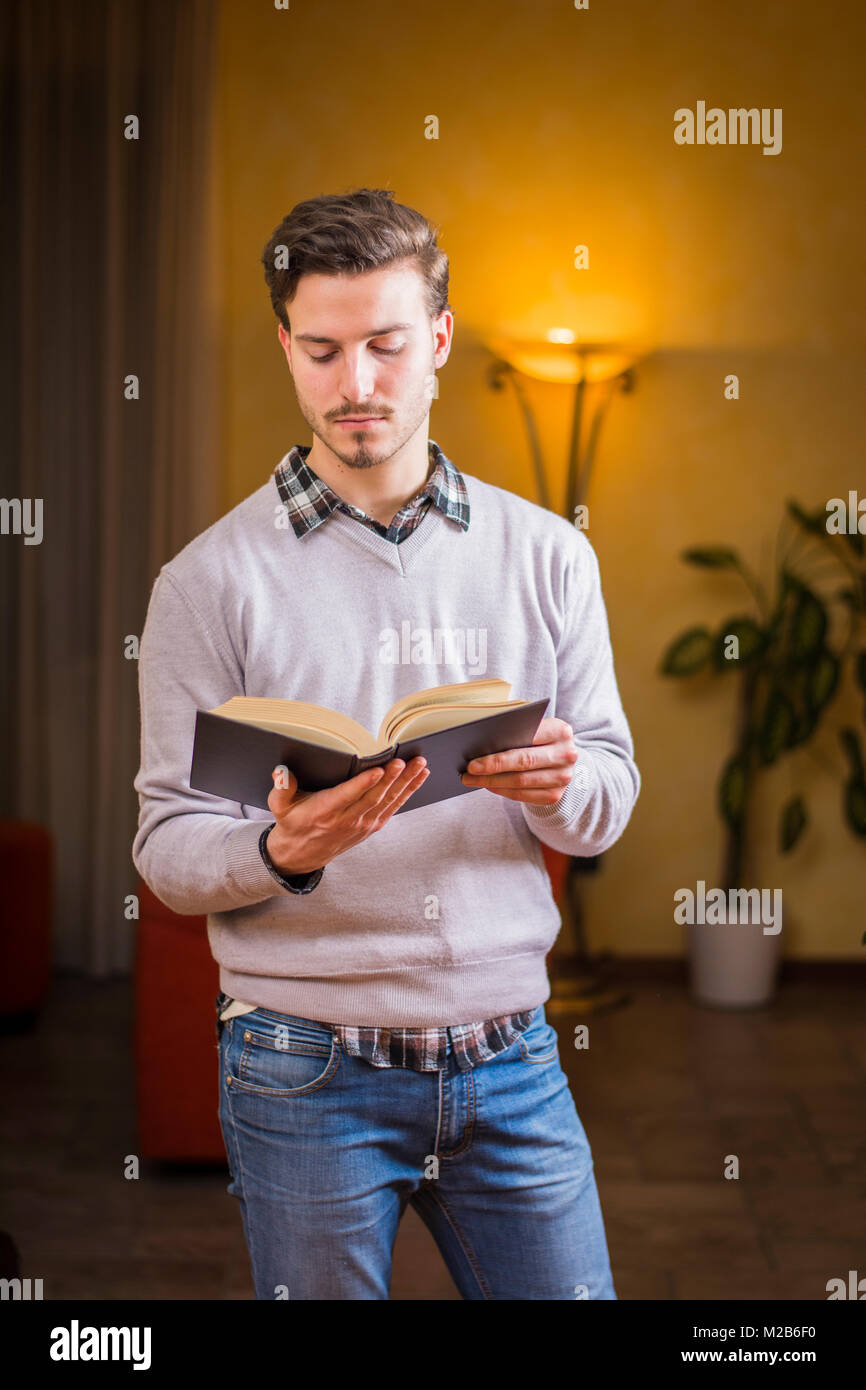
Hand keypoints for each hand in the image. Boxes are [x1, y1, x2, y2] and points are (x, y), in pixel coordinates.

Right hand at [265, 757, 429, 873]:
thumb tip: (281, 772)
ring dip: (406, 783)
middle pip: (373, 798)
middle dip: (391, 779)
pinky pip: (393, 807)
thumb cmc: (293, 823)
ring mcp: (362, 824)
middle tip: (404, 761)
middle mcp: (346, 820)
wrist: (302, 854)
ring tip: (420, 765)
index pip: (347, 796)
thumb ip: (281, 788)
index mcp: (325, 812)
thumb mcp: (279, 806)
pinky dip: (408, 792)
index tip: (378, 770)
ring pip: (388, 802)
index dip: (363, 784)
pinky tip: (419, 777)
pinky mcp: (372, 826)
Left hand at [459, 717, 577, 805]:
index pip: (526, 741)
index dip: (498, 754)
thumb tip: (480, 746)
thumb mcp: (533, 727)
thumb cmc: (539, 738)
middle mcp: (567, 754)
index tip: (472, 761)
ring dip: (492, 782)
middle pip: (523, 763)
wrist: (561, 756)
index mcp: (560, 731)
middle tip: (468, 772)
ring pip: (521, 782)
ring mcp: (563, 777)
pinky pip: (523, 796)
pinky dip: (502, 791)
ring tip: (472, 780)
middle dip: (492, 769)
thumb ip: (515, 731)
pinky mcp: (556, 795)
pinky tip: (488, 785)